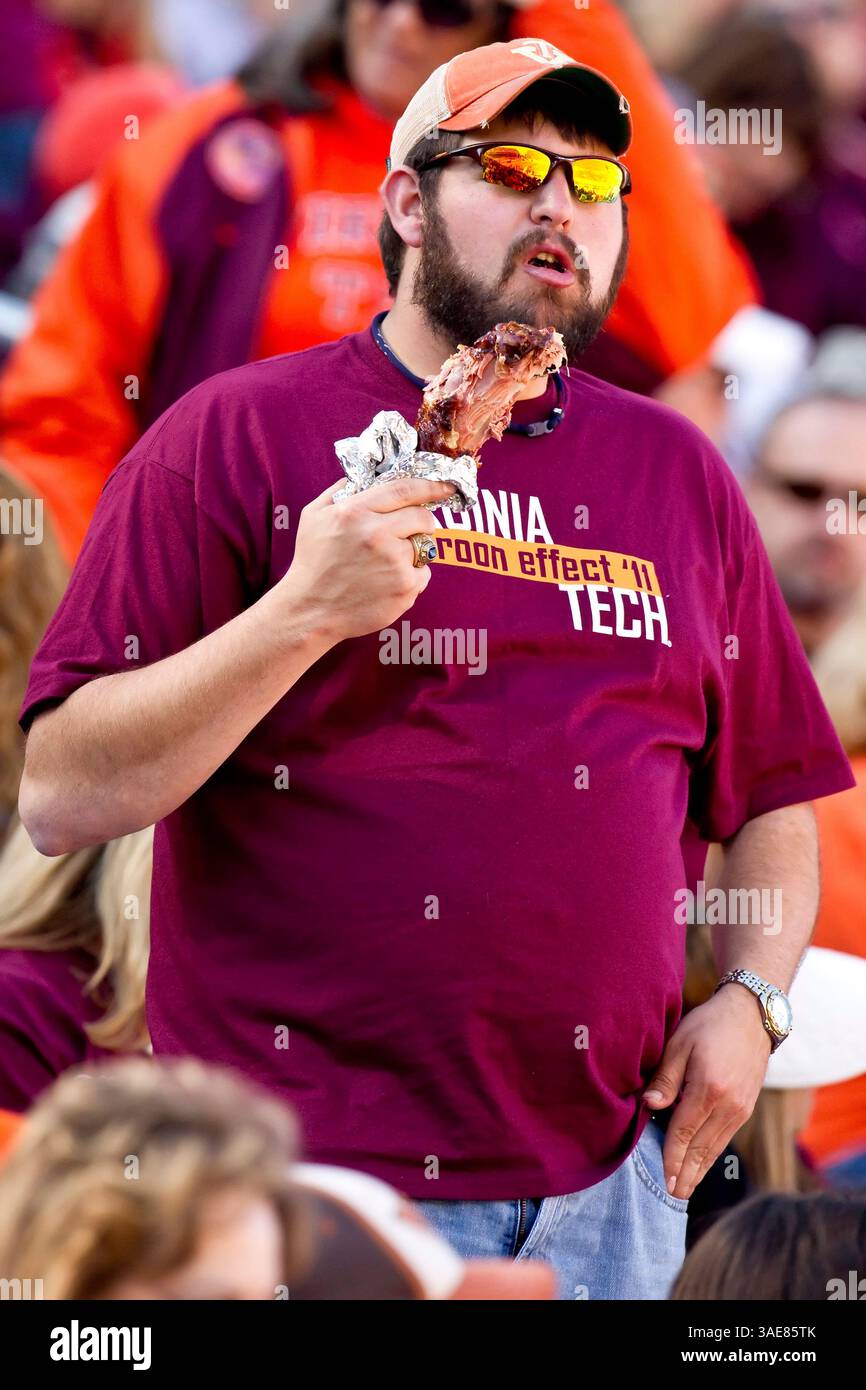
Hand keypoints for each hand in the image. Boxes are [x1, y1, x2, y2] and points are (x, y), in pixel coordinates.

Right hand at [280, 477, 453, 642]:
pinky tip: (387, 582)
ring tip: (386, 563)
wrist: (311, 611)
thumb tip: (366, 476)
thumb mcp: (314, 516)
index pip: (405, 489)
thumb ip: (340, 491)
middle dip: (421, 522)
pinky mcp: (405, 587)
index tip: (445, 487)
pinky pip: (424, 573)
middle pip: (423, 518)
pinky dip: (412, 576)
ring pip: (425, 546)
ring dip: (413, 551)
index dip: (430, 486)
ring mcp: (394, 562)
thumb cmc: (312, 563)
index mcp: (356, 511)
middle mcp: (377, 534)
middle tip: (407, 532)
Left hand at [641, 984, 771, 1198]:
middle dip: (685, 1173)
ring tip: (684, 1189)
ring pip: (716, 1148)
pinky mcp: (746, 1108)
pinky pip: (725, 1139)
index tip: (663, 1179)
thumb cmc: (709, 1025)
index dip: (671, 1157)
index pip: (684, 1131)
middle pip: (701, 1147)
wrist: (751, 1016)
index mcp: (708, 1088)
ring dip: (699, 1170)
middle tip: (672, 1195)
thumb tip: (649, 1105)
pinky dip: (712, 1156)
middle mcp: (729, 1105)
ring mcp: (741, 1109)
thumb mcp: (680, 1043)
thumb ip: (665, 1077)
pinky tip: (702, 1165)